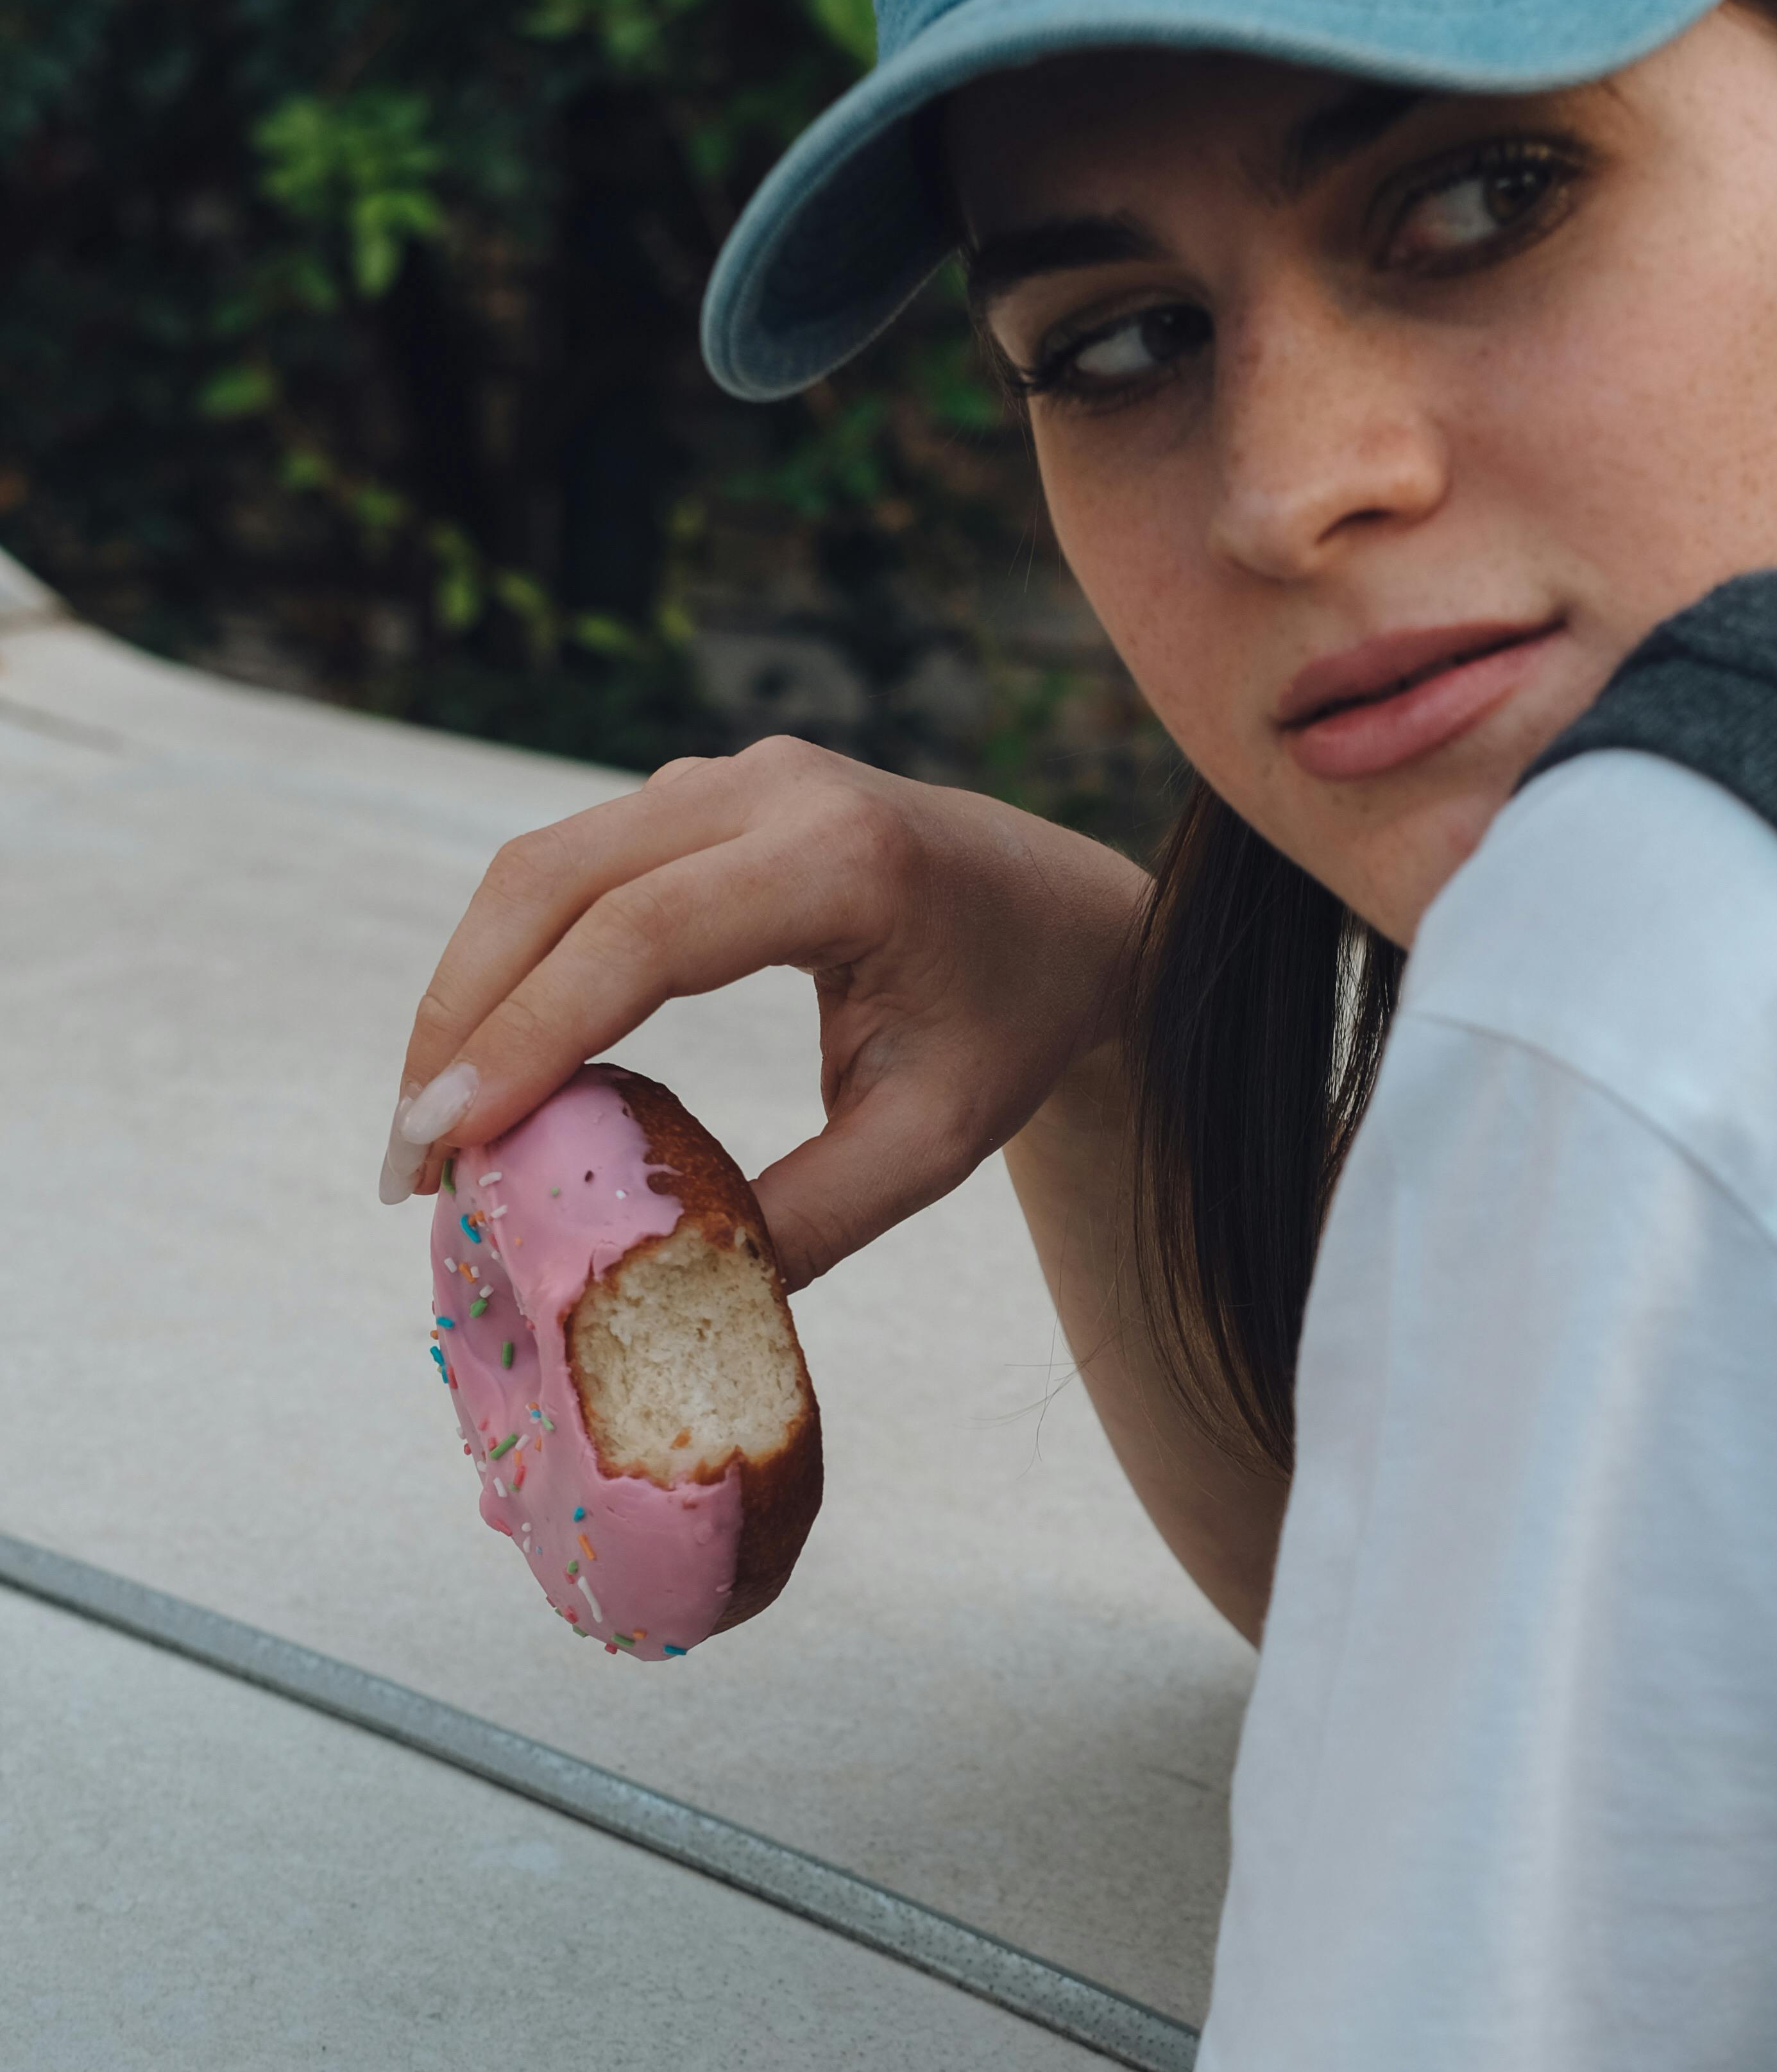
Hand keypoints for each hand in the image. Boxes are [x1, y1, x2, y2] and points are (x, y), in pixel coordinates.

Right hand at [382, 735, 1148, 1288]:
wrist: (1072, 919)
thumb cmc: (1012, 1028)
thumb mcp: (933, 1146)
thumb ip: (807, 1219)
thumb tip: (655, 1293)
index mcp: (845, 857)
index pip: (638, 937)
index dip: (526, 1036)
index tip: (444, 1142)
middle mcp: (773, 788)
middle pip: (555, 880)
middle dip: (461, 1018)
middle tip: (409, 1159)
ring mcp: (730, 779)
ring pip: (542, 865)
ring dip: (469, 989)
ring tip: (431, 1127)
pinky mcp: (700, 797)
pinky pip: (574, 869)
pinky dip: (513, 960)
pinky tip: (492, 1064)